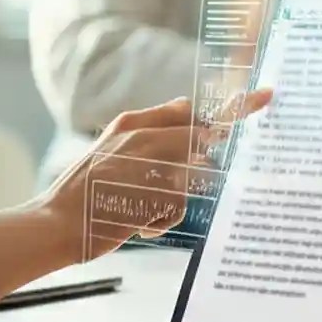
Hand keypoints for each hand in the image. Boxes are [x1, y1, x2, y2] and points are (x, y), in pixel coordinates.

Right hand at [40, 90, 273, 263]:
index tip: (267, 97)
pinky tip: (137, 224)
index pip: (190, 108)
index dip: (233, 105)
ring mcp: (151, 163)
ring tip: (136, 209)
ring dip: (171, 200)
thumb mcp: (110, 149)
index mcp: (132, 123)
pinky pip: (178, 208)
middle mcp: (144, 136)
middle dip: (198, 163)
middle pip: (200, 141)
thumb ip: (148, 130)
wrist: (54, 223)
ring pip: (190, 179)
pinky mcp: (156, 192)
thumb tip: (185, 108)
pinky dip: (161, 221)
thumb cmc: (82, 193)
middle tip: (163, 182)